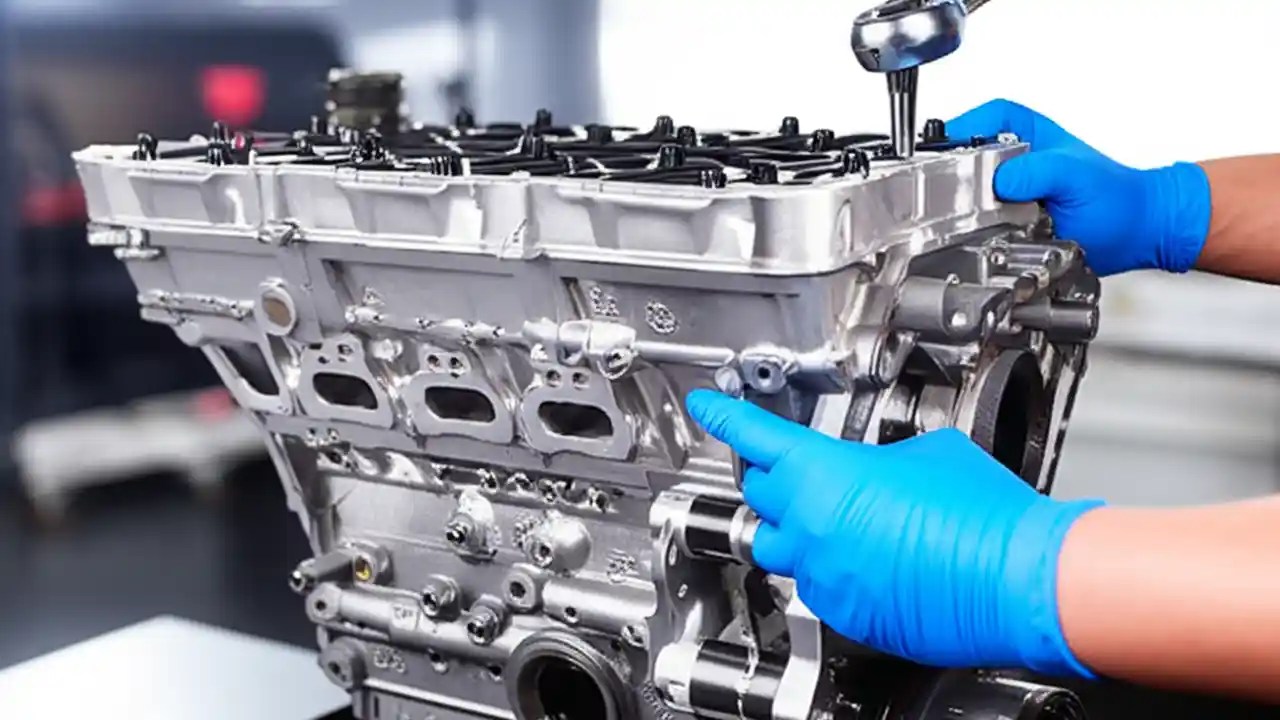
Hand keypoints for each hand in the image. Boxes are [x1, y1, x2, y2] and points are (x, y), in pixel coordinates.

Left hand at [686, 389, 1103, 675]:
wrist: (1016, 577)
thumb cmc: (981, 512)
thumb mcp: (926, 453)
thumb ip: (878, 456)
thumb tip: (871, 466)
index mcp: (822, 471)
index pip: (753, 435)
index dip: (725, 416)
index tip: (707, 406)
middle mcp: (810, 525)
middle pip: (761, 494)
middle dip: (776, 479)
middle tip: (800, 471)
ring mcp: (823, 574)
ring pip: (782, 548)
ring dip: (798, 531)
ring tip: (838, 522)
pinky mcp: (843, 613)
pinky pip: (818, 586)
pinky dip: (832, 569)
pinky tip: (872, 560)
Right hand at [946, 99, 1210, 276]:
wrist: (1135, 229)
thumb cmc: (1117, 197)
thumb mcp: (1075, 175)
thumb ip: (1037, 171)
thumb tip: (1000, 181)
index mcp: (1014, 125)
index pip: (963, 130)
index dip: (954, 156)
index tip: (960, 182)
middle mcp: (1002, 151)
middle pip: (954, 167)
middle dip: (959, 191)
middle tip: (981, 208)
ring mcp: (1001, 183)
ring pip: (960, 198)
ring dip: (969, 216)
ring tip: (996, 223)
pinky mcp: (1003, 212)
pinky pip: (973, 221)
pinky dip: (979, 232)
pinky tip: (999, 236)